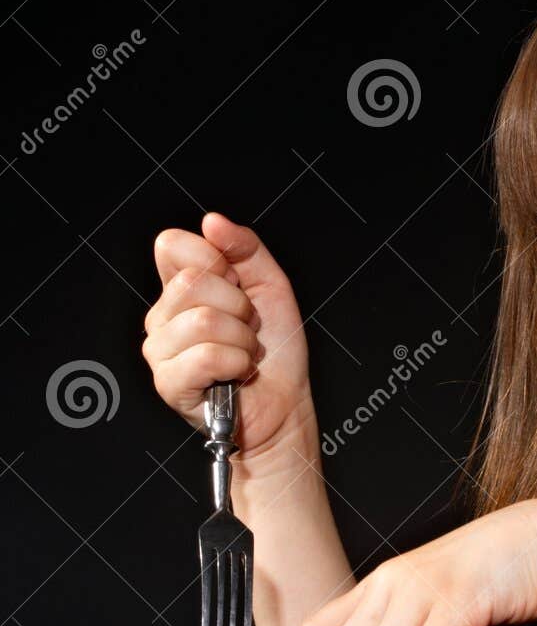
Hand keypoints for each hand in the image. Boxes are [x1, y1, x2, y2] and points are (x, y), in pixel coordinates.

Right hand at [143, 212, 315, 461]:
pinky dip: (237, 363)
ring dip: (242, 339)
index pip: (171, 245)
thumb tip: (211, 221)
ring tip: (243, 353)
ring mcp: (160, 350)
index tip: (237, 286)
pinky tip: (236, 373)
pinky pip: (207, 356)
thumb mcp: (269, 285)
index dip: (214, 260)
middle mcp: (163, 316)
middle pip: (190, 282)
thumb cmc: (275, 351)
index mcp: (180, 288)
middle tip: (247, 328)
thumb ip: (244, 247)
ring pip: (203, 320)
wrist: (285, 404)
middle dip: (238, 306)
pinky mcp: (168, 383)